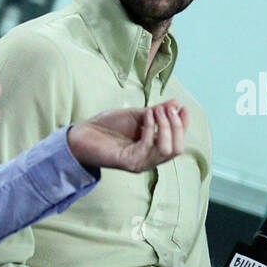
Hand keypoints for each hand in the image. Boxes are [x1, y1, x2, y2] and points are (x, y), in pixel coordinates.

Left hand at [67, 101, 187, 171]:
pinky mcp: (129, 162)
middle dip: (177, 127)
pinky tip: (146, 115)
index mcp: (153, 149)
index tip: (182, 106)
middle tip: (168, 109)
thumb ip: (156, 112)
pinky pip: (148, 146)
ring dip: (165, 127)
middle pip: (177, 148)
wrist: (82, 135)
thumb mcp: (136, 116)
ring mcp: (140, 163)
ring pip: (167, 149)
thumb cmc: (108, 126)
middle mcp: (150, 159)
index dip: (183, 125)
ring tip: (155, 111)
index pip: (178, 141)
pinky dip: (150, 128)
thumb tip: (176, 102)